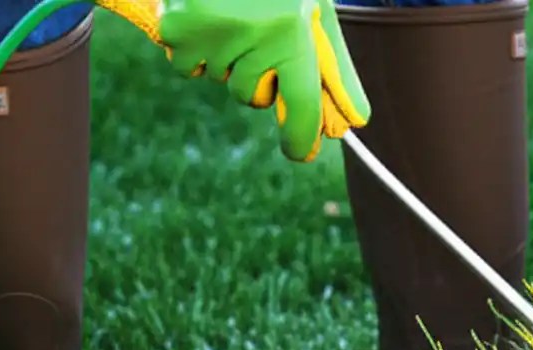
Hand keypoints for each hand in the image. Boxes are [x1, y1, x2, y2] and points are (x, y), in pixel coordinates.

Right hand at [101, 0, 370, 161]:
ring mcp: (212, 36)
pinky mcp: (177, 30)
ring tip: (232, 12)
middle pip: (252, 96)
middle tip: (258, 30)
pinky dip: (193, 49)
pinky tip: (204, 14)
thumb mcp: (315, 12)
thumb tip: (355, 122)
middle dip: (256, 77)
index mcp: (294, 31)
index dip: (301, 139)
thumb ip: (334, 68)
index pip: (302, 106)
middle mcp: (255, 38)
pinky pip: (186, 65)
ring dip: (225, 58)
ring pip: (219, 80)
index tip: (300, 152)